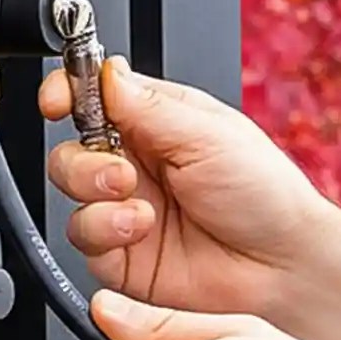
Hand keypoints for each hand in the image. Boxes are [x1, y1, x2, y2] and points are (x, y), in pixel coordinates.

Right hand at [40, 56, 338, 315]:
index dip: (66, 93)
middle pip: (70, 146)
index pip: (92, 96)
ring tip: (135, 201)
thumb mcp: (209, 134)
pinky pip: (81, 235)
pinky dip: (104, 229)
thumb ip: (148, 105)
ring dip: (94, 192)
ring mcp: (123, 207)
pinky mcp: (118, 251)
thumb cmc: (265, 195)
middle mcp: (133, 162)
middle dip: (82, 157)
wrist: (283, 268)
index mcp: (153, 121)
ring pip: (68, 190)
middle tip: (120, 169)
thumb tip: (105, 72)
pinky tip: (139, 228)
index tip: (57, 100)